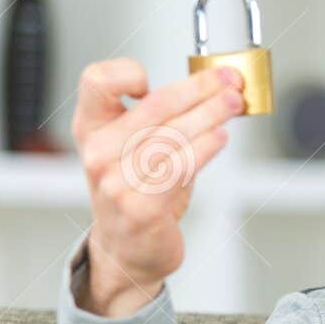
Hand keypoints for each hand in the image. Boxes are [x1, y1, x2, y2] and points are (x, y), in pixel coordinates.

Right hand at [70, 58, 244, 317]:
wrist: (126, 251)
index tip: (152, 79)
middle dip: (199, 88)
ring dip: (212, 114)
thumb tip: (211, 89)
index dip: (125, 71)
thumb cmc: (136, 193)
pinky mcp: (142, 206)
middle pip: (155, 105)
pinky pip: (182, 166)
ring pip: (175, 134)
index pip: (96, 81)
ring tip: (233, 104)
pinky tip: (221, 137)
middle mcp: (98, 153)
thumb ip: (158, 119)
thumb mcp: (132, 149)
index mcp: (90, 129)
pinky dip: (206, 147)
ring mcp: (116, 182)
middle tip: (229, 80)